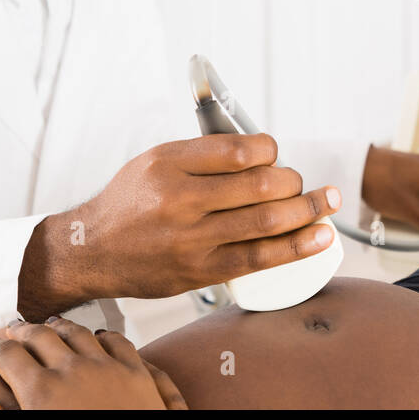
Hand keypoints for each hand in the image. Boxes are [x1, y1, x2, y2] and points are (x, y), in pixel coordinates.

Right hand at [0, 316, 186, 409]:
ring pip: (76, 331)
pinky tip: (96, 337)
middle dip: (21, 332)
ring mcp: (107, 367)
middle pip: (38, 335)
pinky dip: (101, 336)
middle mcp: (71, 370)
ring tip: (48, 326)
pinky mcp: (136, 372)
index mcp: (41, 391)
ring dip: (58, 327)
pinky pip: (115, 341)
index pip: (6, 354)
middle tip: (12, 332)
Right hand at [17, 133, 339, 320]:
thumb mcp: (156, 160)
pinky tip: (319, 238)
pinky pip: (257, 259)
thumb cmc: (129, 202)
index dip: (270, 149)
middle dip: (294, 182)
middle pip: (261, 184)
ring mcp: (191, 239)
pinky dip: (295, 248)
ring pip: (266, 221)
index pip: (239, 149)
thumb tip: (261, 152)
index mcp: (169, 163)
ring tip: (328, 204)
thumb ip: (204, 154)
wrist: (90, 251)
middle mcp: (180, 199)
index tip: (275, 154)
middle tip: (301, 183)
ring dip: (307, 211)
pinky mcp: (199, 271)